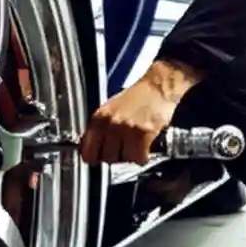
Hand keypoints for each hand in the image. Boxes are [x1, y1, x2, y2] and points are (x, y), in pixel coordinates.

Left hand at [80, 60, 202, 164]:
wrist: (157, 86)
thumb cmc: (136, 97)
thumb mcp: (110, 109)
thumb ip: (100, 129)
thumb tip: (89, 148)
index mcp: (100, 117)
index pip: (88, 151)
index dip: (94, 158)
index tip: (99, 160)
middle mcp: (111, 123)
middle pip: (107, 158)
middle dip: (116, 158)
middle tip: (123, 151)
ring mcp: (127, 128)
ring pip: (123, 159)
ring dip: (131, 157)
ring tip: (135, 147)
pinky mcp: (144, 132)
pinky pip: (139, 157)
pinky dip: (143, 157)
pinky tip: (145, 150)